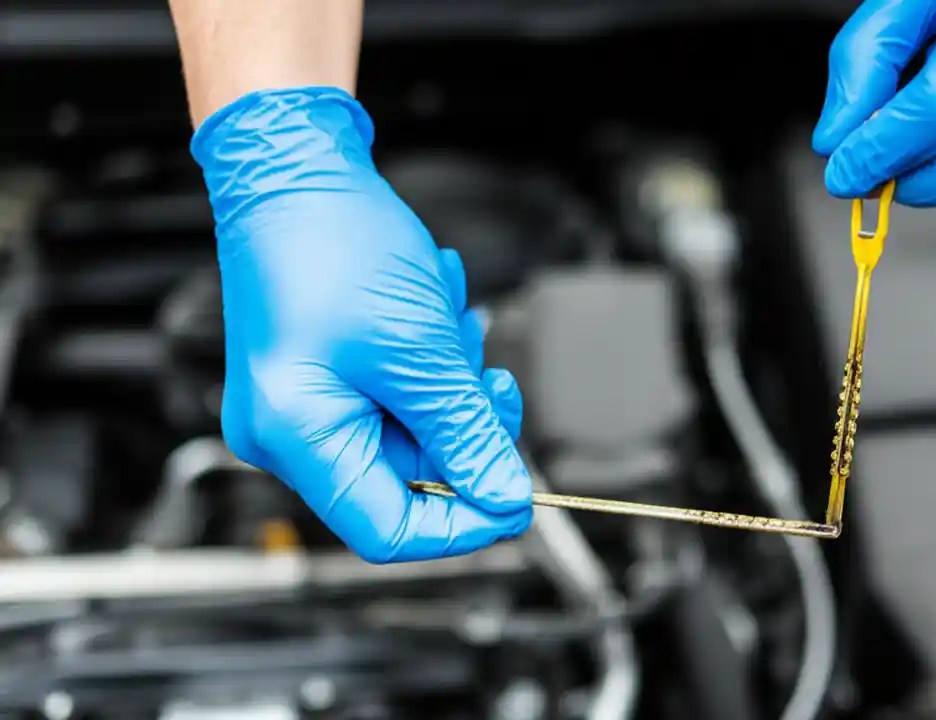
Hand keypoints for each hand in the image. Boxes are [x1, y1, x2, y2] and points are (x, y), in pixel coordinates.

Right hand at [193, 87, 532, 562]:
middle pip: (408, 476)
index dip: (463, 523)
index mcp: (297, 438)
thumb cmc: (332, 245)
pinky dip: (428, 358)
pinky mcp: (323, 374)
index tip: (517, 496)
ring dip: (448, 380)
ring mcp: (305, 403)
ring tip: (443, 320)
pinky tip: (425, 306)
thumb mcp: (420, 351)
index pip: (389, 531)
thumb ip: (465, 433)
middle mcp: (290, 433)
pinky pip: (398, 393)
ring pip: (413, 430)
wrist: (293, 168)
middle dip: (461, 426)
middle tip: (490, 381)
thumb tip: (504, 496)